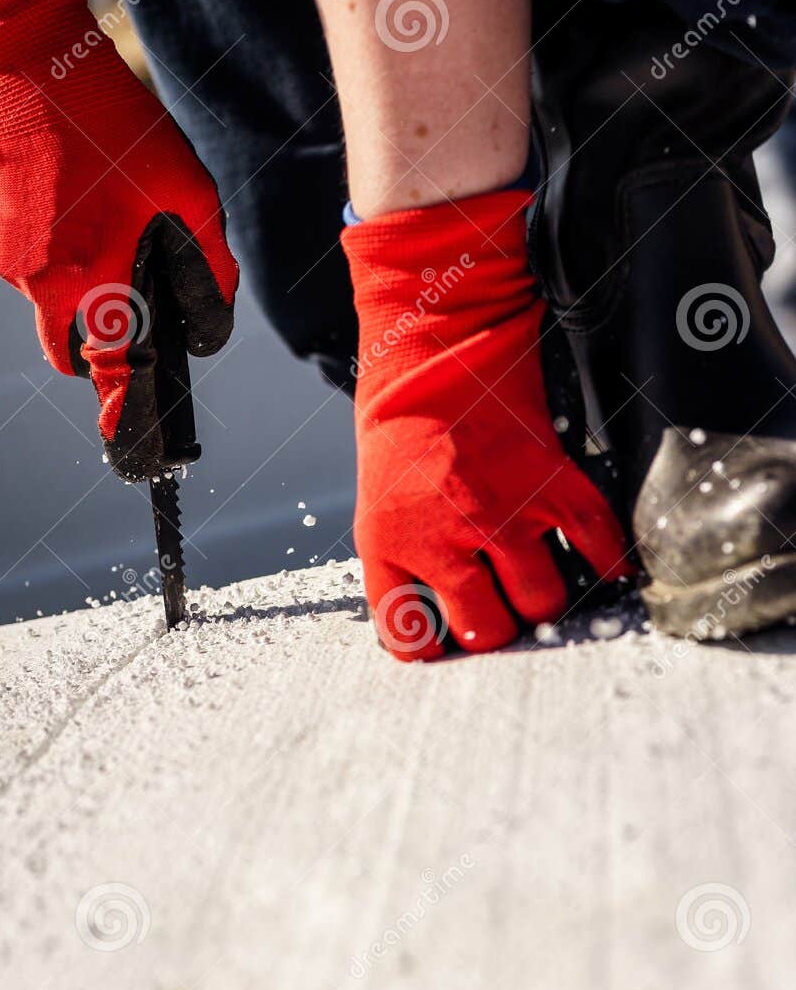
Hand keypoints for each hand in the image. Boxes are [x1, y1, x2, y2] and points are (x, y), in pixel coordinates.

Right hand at [0, 0, 237, 479]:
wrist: (24, 66)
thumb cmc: (114, 126)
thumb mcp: (187, 189)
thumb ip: (209, 262)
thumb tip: (214, 319)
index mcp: (93, 281)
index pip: (109, 375)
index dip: (125, 416)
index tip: (135, 448)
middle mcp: (45, 285)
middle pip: (71, 354)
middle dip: (98, 354)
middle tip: (124, 317)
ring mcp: (11, 264)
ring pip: (53, 306)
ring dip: (80, 289)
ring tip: (102, 225)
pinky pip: (34, 267)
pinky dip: (57, 252)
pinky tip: (74, 201)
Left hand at [343, 190, 631, 658]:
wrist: (434, 343)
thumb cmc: (403, 427)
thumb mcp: (378, 502)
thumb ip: (405, 564)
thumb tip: (441, 621)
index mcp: (389, 547)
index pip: (410, 640)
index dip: (433, 646)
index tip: (446, 638)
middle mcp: (443, 539)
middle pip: (491, 630)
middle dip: (501, 626)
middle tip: (505, 609)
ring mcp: (501, 513)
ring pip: (544, 601)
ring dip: (548, 599)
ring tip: (543, 582)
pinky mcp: (550, 482)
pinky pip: (597, 546)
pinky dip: (610, 564)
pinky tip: (609, 570)